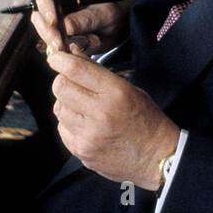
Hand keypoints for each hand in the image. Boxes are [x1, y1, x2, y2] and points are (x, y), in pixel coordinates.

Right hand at [31, 0, 130, 54]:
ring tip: (91, 40)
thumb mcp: (105, 13)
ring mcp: (56, 17)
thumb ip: (86, 19)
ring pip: (45, 32)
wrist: (120, 24)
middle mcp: (57, 0)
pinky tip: (89, 44)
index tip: (53, 21)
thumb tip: (65, 27)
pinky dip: (70, 48)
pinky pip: (55, 44)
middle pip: (40, 14)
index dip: (45, 4)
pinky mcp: (58, 33)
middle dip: (49, 31)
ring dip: (63, 42)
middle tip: (61, 44)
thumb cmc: (114, 10)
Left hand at [47, 50, 178, 189]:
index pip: (76, 69)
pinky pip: (62, 129)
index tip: (56, 58)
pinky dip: (68, 123)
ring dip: (65, 103)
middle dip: (62, 80)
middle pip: (61, 87)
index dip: (60, 60)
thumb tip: (72, 54)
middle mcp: (99, 113)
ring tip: (81, 106)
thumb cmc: (145, 119)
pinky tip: (83, 124)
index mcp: (115, 93)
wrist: (156, 158)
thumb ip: (99, 72)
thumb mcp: (128, 89)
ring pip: (58, 108)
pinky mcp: (81, 151)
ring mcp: (88, 135)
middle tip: (70, 82)